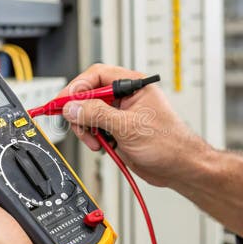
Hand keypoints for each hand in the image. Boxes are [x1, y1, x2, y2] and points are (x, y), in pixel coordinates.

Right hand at [59, 63, 211, 187]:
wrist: (180, 168)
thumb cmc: (169, 143)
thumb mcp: (128, 126)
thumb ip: (98, 114)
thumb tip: (73, 107)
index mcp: (133, 85)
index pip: (96, 75)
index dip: (77, 87)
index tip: (63, 101)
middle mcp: (126, 97)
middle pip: (89, 95)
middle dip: (81, 112)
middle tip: (78, 125)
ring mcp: (121, 114)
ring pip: (90, 114)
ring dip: (87, 129)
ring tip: (96, 141)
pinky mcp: (119, 130)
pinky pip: (96, 129)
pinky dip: (94, 138)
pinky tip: (104, 147)